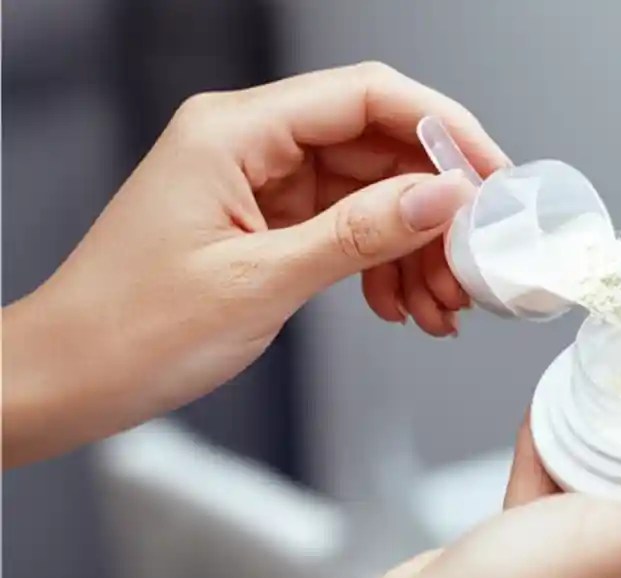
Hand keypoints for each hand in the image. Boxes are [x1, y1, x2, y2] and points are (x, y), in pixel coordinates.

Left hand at [2, 62, 508, 466]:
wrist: (70, 379)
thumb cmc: (131, 330)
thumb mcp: (260, 281)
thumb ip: (360, 233)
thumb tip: (443, 197)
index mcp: (234, 132)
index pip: (366, 97)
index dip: (443, 129)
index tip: (492, 175)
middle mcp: (248, 143)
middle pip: (377, 147)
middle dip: (435, 208)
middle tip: (471, 264)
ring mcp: (257, 182)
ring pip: (369, 192)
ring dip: (414, 247)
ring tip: (439, 305)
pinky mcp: (264, 220)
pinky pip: (346, 226)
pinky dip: (381, 264)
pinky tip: (399, 305)